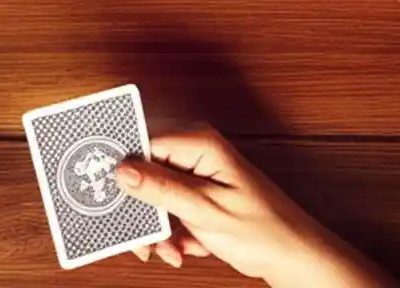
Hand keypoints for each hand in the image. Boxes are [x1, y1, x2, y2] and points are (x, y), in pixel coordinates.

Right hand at [115, 125, 394, 287]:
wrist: (293, 256)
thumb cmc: (264, 230)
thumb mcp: (205, 211)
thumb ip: (161, 188)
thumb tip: (122, 169)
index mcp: (199, 144)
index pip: (142, 144)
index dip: (121, 169)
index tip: (106, 192)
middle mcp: (195, 152)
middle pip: (144, 171)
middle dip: (142, 209)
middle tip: (144, 239)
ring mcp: (196, 173)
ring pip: (153, 195)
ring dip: (157, 227)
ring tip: (170, 250)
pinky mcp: (198, 193)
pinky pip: (168, 208)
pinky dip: (172, 232)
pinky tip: (185, 248)